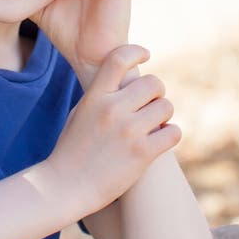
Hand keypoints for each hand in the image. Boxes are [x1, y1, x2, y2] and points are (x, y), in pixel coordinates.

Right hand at [45, 45, 180, 219]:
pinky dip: (170, 135)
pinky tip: (159, 140)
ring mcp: (128, 131)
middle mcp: (112, 109)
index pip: (119, 58)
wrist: (64, 186)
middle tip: (150, 105)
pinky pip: (173, 132)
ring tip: (154, 125)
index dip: (136, 51)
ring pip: (166, 107)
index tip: (145, 54)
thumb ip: (101, 93)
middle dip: (156, 93)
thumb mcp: (80, 112)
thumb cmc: (72, 148)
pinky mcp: (142, 154)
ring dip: (164, 115)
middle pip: (153, 83)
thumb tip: (124, 78)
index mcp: (95, 96)